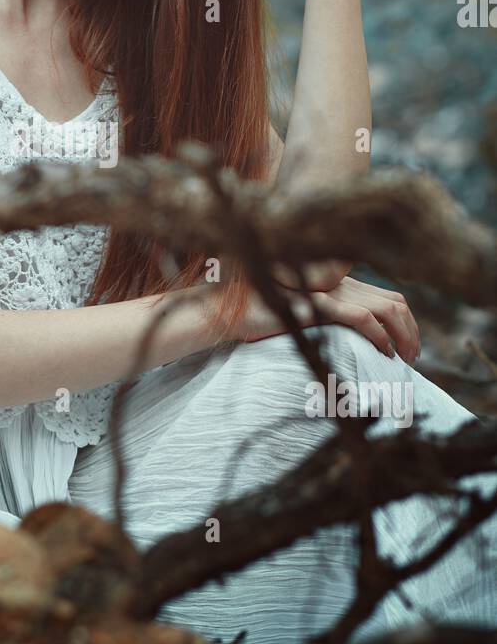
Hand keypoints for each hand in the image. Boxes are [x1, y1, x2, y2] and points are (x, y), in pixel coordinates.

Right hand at [238, 277, 420, 363]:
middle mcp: (338, 284)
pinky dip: (380, 336)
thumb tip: (350, 350)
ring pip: (386, 308)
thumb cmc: (260, 322)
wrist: (231, 314)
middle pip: (395, 301)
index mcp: (337, 285)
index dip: (407, 322)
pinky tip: (384, 352)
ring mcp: (329, 293)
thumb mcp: (300, 320)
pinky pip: (362, 317)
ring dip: (403, 336)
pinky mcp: (318, 306)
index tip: (408, 347)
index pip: (388, 296)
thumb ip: (325, 324)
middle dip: (412, 331)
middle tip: (413, 359)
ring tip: (404, 360)